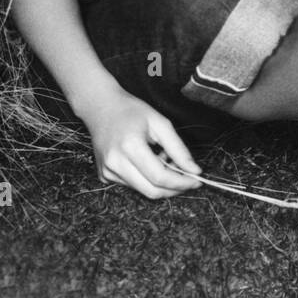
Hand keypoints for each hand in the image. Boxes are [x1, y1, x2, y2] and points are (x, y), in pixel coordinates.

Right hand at [81, 86, 202, 199]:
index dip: (181, 182)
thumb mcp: (160, 123)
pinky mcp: (104, 175)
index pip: (160, 177)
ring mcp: (107, 171)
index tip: (197, 181)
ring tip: (164, 159)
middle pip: (151, 191)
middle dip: (174, 189)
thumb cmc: (131, 110)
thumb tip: (194, 171)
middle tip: (188, 178)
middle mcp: (115, 163)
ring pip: (143, 190)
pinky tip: (149, 161)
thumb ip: (178, 149)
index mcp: (130, 146)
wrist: (101, 106)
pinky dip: (147, 179)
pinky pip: (133, 185)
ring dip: (161, 182)